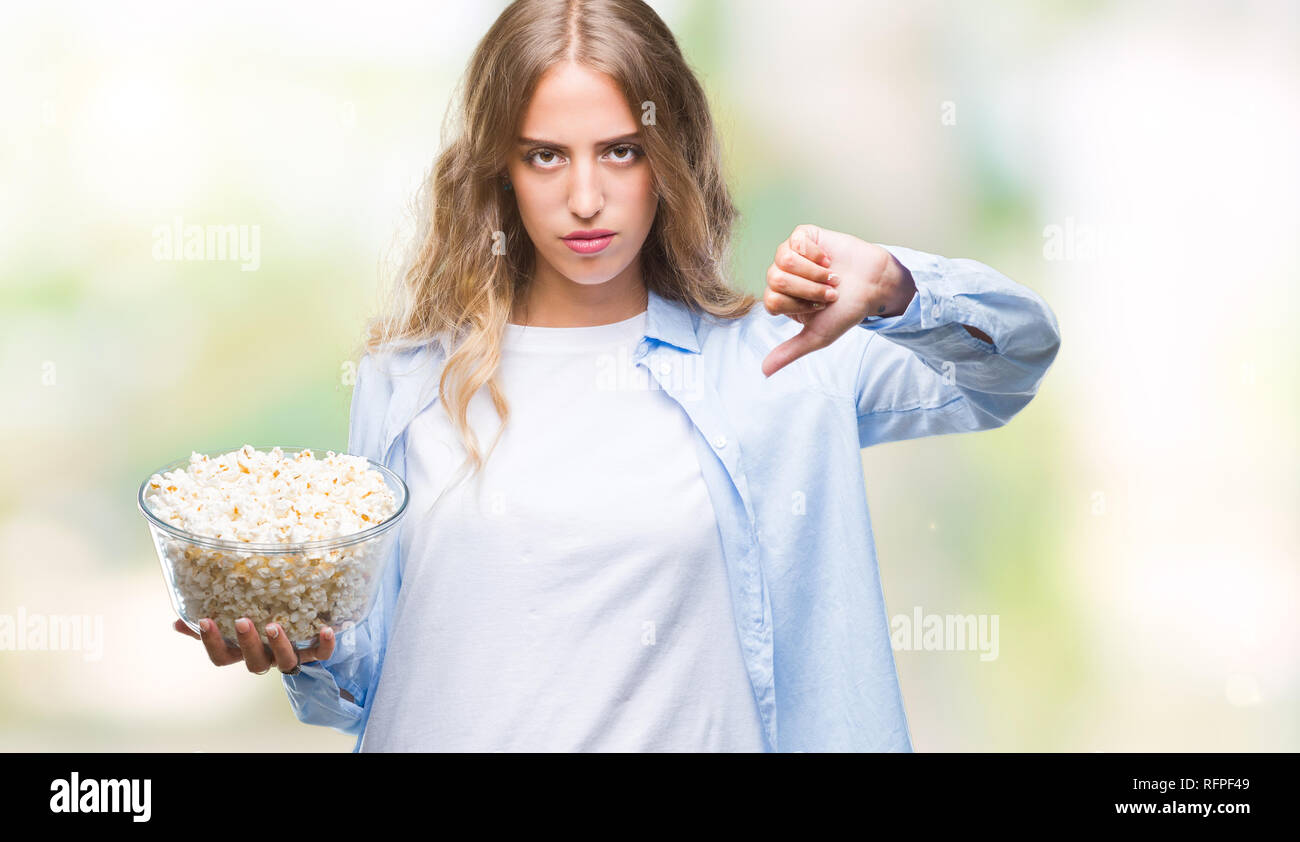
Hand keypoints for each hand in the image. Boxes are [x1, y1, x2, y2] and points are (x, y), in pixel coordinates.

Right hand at [173, 616, 335, 674]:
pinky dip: (325, 644)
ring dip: (279, 644)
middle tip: (242, 621)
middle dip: (246, 642)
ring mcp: (292, 657)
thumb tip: (177, 619)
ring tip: (274, 625)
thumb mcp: (235, 628)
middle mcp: (267, 658)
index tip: (203, 620)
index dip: (211, 642)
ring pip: (286, 661)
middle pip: (254, 663)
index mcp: (244, 653)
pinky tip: (326, 629)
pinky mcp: (316, 653)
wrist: (306, 640)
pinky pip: (323, 655)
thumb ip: (209, 625)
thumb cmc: (262, 629)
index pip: (222, 658)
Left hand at [760, 224, 916, 376]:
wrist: (873, 284)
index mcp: (781, 299)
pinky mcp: (804, 236)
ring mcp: (790, 254)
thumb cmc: (846, 309)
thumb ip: (790, 350)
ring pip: (784, 259)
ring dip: (814, 272)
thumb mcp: (818, 335)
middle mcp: (781, 276)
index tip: (820, 307)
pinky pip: (797, 241)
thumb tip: (764, 372)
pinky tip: (828, 259)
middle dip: (808, 289)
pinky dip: (816, 254)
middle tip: (829, 292)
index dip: (798, 304)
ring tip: (832, 277)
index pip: (771, 300)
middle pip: (777, 279)